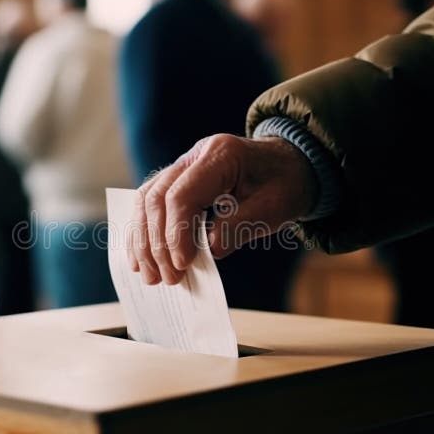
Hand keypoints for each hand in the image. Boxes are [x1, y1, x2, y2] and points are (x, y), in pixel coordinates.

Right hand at [128, 134, 317, 284]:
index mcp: (219, 154)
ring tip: (149, 275)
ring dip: (143, 240)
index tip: (181, 265)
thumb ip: (237, 228)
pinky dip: (143, 231)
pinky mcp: (178, 179)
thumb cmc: (284, 186)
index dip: (175, 234)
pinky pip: (150, 202)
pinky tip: (142, 257)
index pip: (181, 195)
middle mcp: (194, 154)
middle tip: (165, 279)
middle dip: (156, 243)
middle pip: (156, 198)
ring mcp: (183, 164)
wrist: (291, 166)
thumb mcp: (272, 210)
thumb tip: (206, 251)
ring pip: (146, 199)